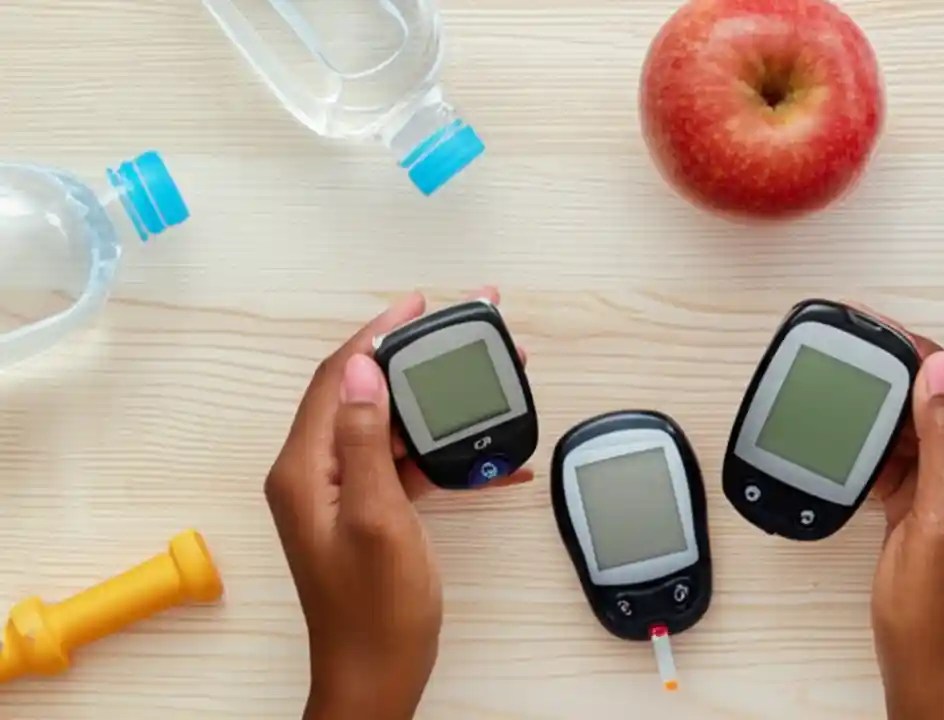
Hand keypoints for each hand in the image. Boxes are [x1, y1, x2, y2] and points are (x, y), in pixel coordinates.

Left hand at [265, 289, 532, 719]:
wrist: (377, 675)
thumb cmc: (376, 613)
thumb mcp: (376, 518)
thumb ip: (364, 441)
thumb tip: (357, 367)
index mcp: (306, 469)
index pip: (336, 378)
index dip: (376, 334)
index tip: (418, 303)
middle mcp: (317, 473)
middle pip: (365, 393)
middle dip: (415, 360)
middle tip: (461, 334)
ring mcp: (343, 492)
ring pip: (391, 426)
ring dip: (436, 404)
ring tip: (486, 381)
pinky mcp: (369, 510)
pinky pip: (406, 464)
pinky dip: (444, 454)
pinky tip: (492, 457)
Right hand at [870, 347, 943, 719]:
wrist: (931, 662)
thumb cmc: (943, 606)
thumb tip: (940, 371)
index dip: (921, 350)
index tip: (877, 325)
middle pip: (940, 396)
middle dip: (897, 368)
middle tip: (851, 343)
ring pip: (917, 423)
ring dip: (883, 405)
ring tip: (843, 382)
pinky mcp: (927, 502)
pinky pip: (901, 455)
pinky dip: (875, 444)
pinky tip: (849, 436)